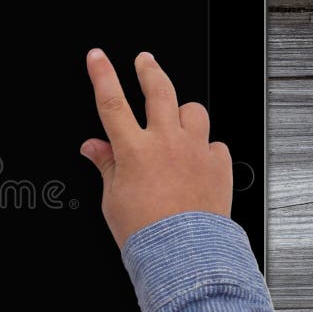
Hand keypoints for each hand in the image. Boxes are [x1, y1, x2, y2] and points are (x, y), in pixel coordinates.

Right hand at [80, 49, 232, 248]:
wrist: (183, 253)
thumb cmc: (146, 232)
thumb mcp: (112, 198)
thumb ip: (106, 165)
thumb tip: (94, 148)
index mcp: (134, 150)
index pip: (111, 101)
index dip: (101, 74)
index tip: (97, 57)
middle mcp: (167, 142)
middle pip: (158, 90)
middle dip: (148, 69)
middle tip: (144, 60)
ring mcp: (196, 151)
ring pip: (193, 110)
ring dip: (183, 109)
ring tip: (176, 116)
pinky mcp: (218, 165)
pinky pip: (214, 143)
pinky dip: (204, 146)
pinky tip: (196, 158)